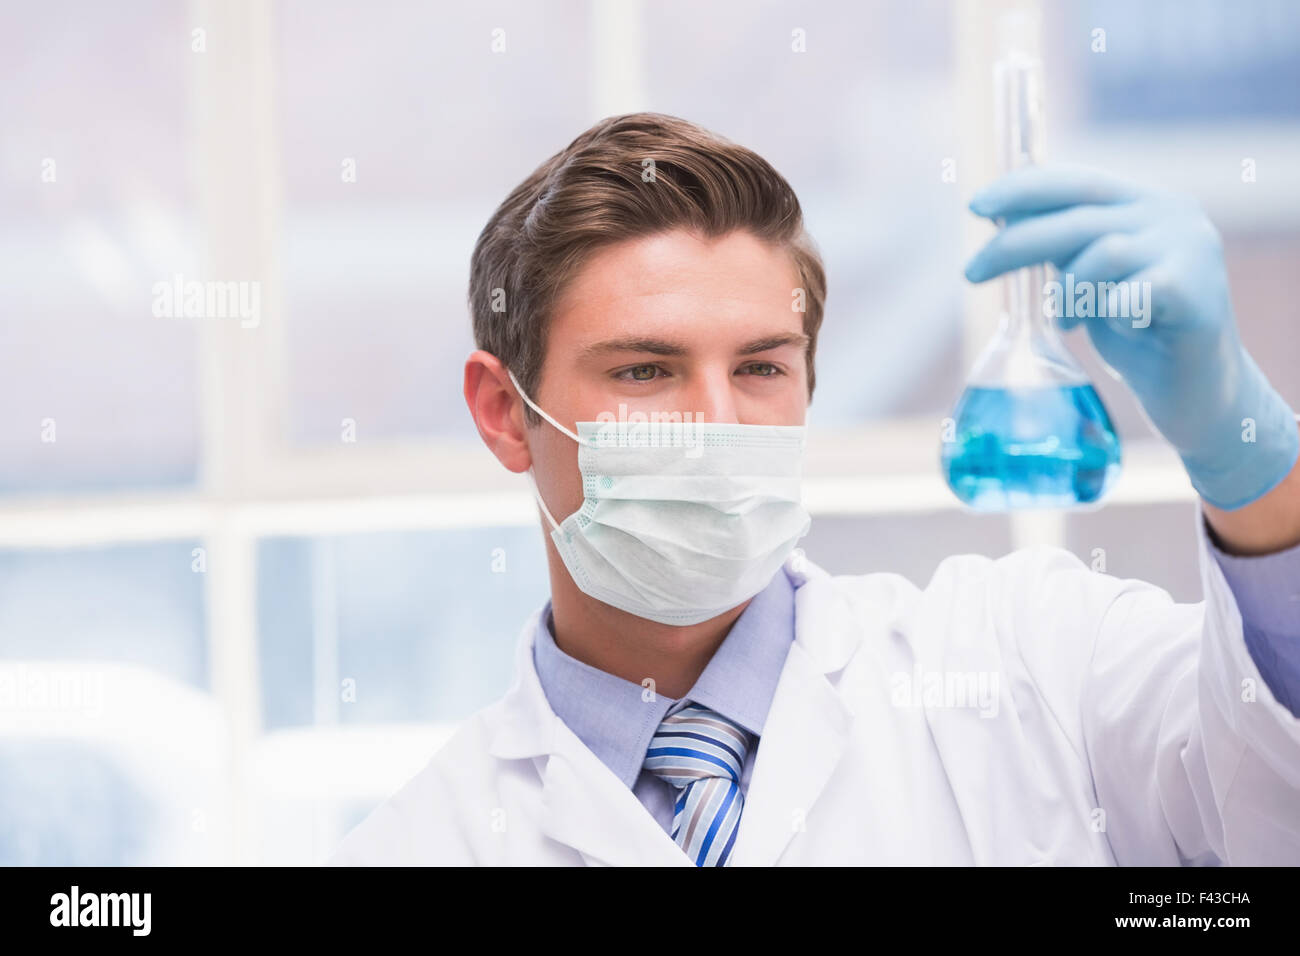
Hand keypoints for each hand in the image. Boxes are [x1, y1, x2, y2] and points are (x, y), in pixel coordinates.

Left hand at [963, 164, 1297, 510]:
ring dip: (1069, 293)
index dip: (1023, 188)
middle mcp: (1173, 214)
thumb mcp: (1090, 278)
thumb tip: (1003, 217)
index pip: (1076, 182)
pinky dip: (1108, 313)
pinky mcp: (1199, 292)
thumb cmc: (1138, 334)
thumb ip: (1063, 246)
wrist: (1196, 393)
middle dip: (1015, 243)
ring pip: (1101, 254)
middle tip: (971, 273)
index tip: (975, 206)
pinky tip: (1120, 328)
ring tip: (1068, 322)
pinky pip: (1129, 293)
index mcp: (1146, 202)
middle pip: (1078, 217)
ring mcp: (1193, 249)